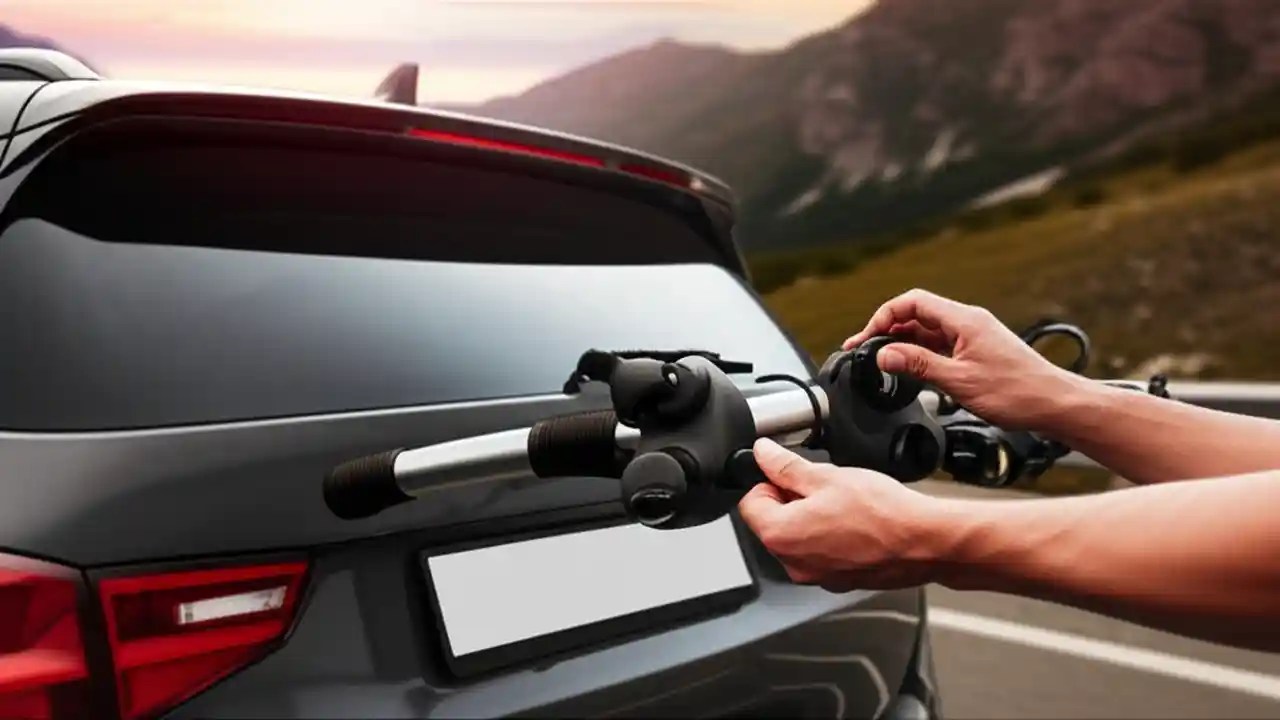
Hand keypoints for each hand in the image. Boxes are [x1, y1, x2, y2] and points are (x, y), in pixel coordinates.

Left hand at [737, 438, 945, 591]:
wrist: (925, 543)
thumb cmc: (882, 513)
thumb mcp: (827, 476)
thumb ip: (785, 466)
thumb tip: (762, 453)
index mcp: (781, 535)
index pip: (749, 504)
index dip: (769, 483)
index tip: (790, 476)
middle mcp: (792, 563)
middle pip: (772, 523)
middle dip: (790, 502)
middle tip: (823, 488)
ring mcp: (816, 576)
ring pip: (798, 539)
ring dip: (811, 519)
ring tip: (843, 506)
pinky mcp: (837, 581)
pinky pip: (820, 554)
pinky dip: (830, 538)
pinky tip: (854, 524)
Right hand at [843, 288, 1085, 430]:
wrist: (1055, 404)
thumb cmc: (1018, 393)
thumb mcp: (959, 381)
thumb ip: (918, 365)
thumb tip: (883, 354)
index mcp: (964, 320)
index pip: (912, 302)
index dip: (884, 316)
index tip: (866, 338)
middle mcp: (968, 322)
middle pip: (917, 314)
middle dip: (888, 329)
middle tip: (864, 350)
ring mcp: (973, 336)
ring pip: (927, 331)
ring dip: (903, 343)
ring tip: (882, 362)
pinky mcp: (977, 351)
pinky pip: (940, 345)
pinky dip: (920, 354)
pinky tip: (910, 369)